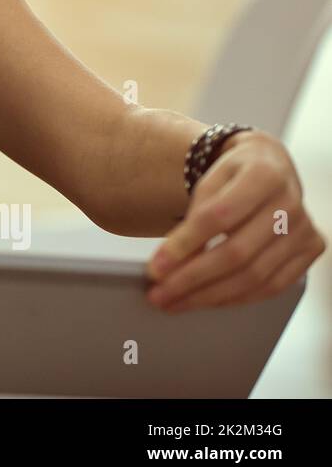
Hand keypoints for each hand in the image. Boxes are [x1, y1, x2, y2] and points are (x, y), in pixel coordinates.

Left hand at [145, 130, 325, 311]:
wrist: (270, 164)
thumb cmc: (232, 174)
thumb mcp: (208, 180)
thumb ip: (194, 217)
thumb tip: (172, 265)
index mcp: (264, 174)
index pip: (218, 217)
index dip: (184, 245)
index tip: (154, 269)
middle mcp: (290, 203)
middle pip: (237, 253)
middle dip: (192, 279)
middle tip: (158, 294)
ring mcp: (305, 229)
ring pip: (254, 277)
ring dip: (209, 296)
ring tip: (174, 302)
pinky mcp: (311, 249)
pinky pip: (272, 286)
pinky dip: (235, 298)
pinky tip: (206, 300)